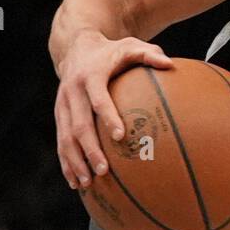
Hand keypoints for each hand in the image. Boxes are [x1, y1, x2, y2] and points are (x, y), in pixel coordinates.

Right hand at [55, 30, 172, 188]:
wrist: (76, 46)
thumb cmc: (112, 50)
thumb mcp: (130, 45)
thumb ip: (150, 54)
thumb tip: (170, 65)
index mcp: (90, 76)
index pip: (98, 99)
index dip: (108, 116)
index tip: (121, 136)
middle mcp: (72, 92)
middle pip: (79, 124)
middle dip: (89, 149)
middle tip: (104, 170)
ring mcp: (62, 104)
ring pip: (65, 137)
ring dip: (74, 161)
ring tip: (86, 183)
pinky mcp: (59, 114)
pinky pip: (61, 141)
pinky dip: (66, 162)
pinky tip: (75, 181)